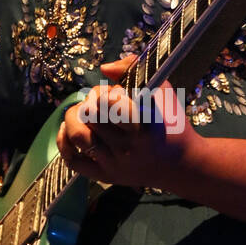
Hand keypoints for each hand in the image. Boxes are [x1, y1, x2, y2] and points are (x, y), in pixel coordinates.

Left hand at [56, 54, 196, 191]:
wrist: (181, 164)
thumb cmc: (171, 122)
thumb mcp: (162, 89)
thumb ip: (134, 69)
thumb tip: (103, 68)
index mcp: (144, 123)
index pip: (109, 102)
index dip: (104, 92)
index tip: (112, 93)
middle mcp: (129, 146)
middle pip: (90, 115)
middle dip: (89, 102)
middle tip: (97, 103)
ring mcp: (116, 163)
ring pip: (78, 135)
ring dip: (73, 118)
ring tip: (82, 114)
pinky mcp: (106, 176)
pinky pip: (73, 161)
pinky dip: (64, 142)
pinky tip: (68, 130)